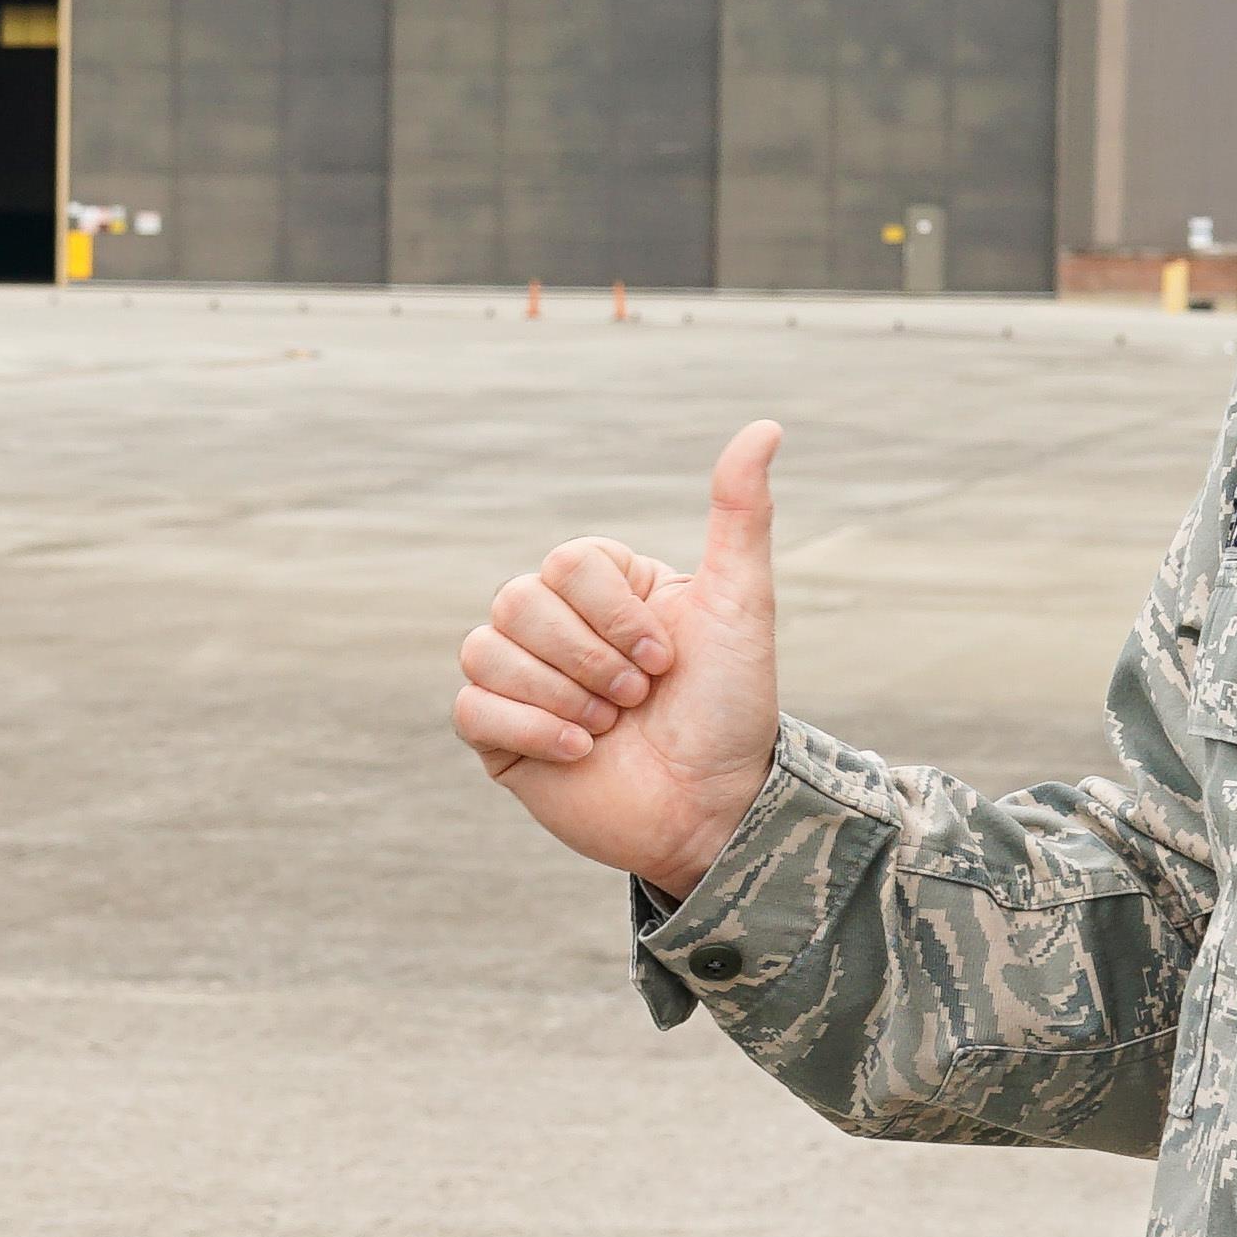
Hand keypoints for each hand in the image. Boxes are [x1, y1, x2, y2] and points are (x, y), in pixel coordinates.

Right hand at [451, 420, 784, 897]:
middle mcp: (554, 624)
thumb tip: (765, 426)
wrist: (715, 810)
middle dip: (590, 660)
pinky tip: (581, 752)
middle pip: (517, 601)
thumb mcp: (741, 605)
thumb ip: (741, 514)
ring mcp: (521, 680)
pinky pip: (471, 707)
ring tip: (611, 728)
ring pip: (485, 651)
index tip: (668, 659)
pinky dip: (530, 730)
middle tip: (639, 698)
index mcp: (602, 586)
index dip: (617, 616)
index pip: (566, 563)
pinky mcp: (499, 737)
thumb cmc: (732, 708)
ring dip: (563, 696)